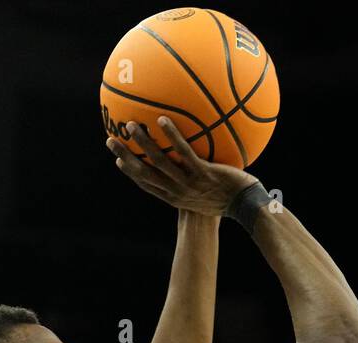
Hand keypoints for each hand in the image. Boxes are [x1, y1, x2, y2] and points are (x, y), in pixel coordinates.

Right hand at [106, 116, 257, 215]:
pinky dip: (171, 136)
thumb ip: (196, 180)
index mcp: (176, 198)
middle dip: (126, 157)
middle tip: (111, 142)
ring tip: (131, 126)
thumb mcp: (207, 195)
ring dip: (143, 143)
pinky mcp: (203, 173)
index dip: (132, 174)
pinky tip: (162, 119)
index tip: (119, 162)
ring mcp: (189, 183)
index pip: (148, 185)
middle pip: (145, 173)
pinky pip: (184, 151)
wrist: (246, 207)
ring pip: (159, 161)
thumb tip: (194, 164)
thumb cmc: (230, 200)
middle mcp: (178, 192)